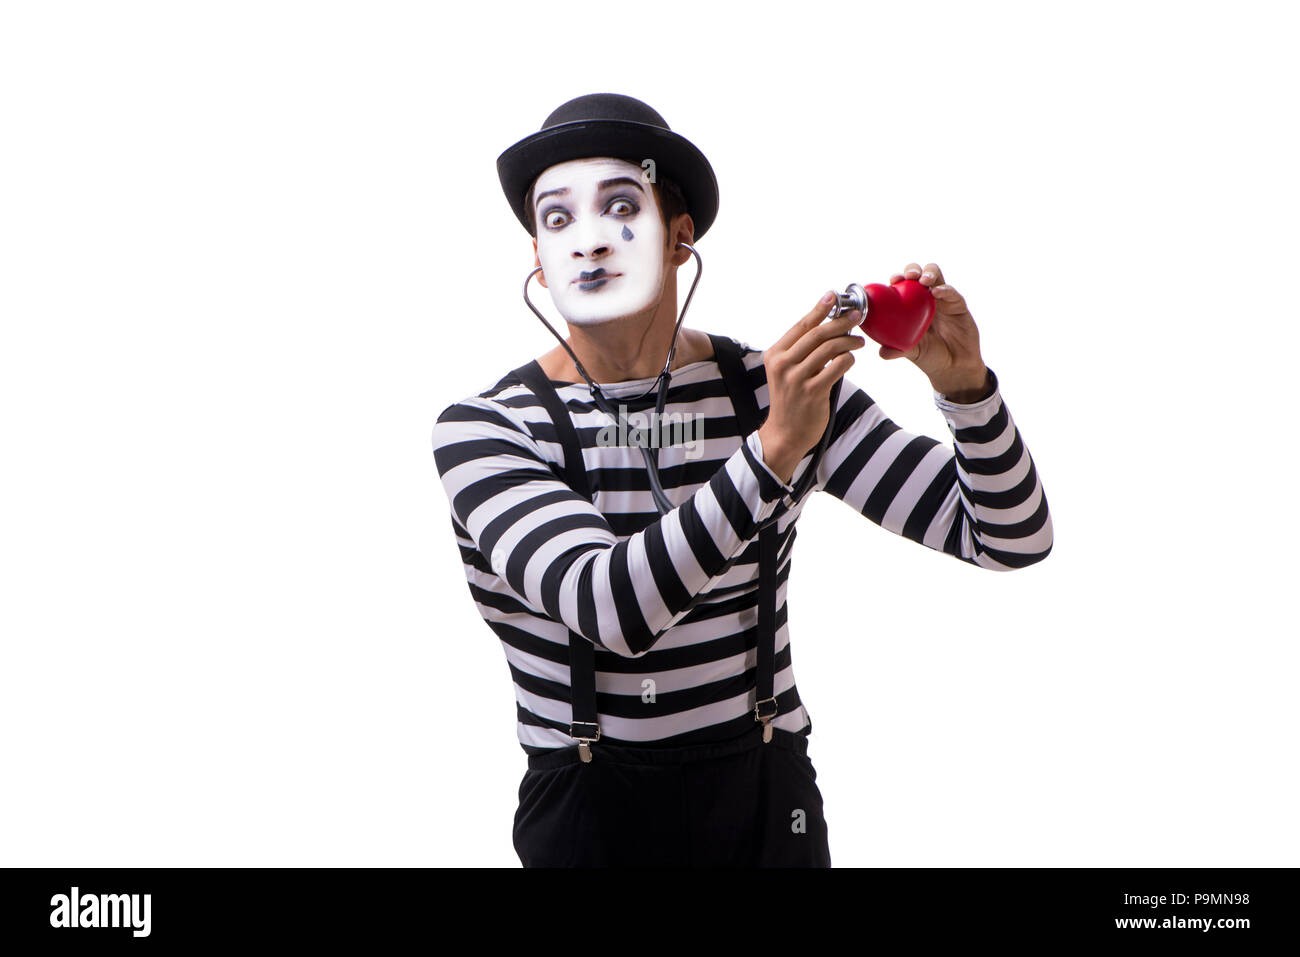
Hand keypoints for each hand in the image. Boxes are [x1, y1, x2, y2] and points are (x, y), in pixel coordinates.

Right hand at [759, 291, 866, 483]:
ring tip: (859, 342)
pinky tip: (851, 359)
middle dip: (840, 322)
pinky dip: (848, 360)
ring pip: (829, 349)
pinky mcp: (812, 392)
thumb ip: (802, 351)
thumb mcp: (787, 371)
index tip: (834, 296)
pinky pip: (837, 367)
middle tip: (857, 317)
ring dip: (849, 342)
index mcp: (775, 354)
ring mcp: (796, 379)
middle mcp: (783, 364)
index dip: (819, 308)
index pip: (801, 325)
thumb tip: (829, 325)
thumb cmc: (791, 399)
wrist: (785, 433)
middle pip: (817, 334)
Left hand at [881, 262, 988, 399]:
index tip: (892, 280)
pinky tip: (937, 293)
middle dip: (912, 270)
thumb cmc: (931, 356)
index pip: (902, 285)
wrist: (955, 366)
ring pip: (936, 276)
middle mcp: (925, 299)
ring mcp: (942, 299)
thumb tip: (881, 352)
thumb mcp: (912, 353)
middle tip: (908, 276)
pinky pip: (952, 293)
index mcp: (910, 306)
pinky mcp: (958, 305)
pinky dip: (945, 290)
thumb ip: (898, 350)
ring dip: (929, 273)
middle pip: (918, 273)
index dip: (897, 279)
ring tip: (924, 280)